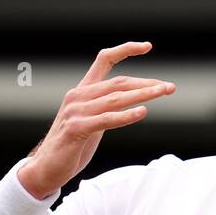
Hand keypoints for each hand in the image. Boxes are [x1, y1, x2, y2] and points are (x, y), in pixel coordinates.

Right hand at [19, 42, 174, 198]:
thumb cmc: (71, 146)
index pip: (104, 60)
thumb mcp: (91, 121)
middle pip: (119, 82)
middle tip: (170, 87)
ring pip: (116, 98)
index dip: (125, 50)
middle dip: (147, 83)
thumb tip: (131, 103)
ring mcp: (76, 111)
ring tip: (163, 93)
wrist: (46, 168)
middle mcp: (78, 96)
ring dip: (143, 95)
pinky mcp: (76, 128)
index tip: (147, 46)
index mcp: (82, 91)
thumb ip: (106, 108)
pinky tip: (142, 112)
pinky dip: (126, 115)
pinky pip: (106, 119)